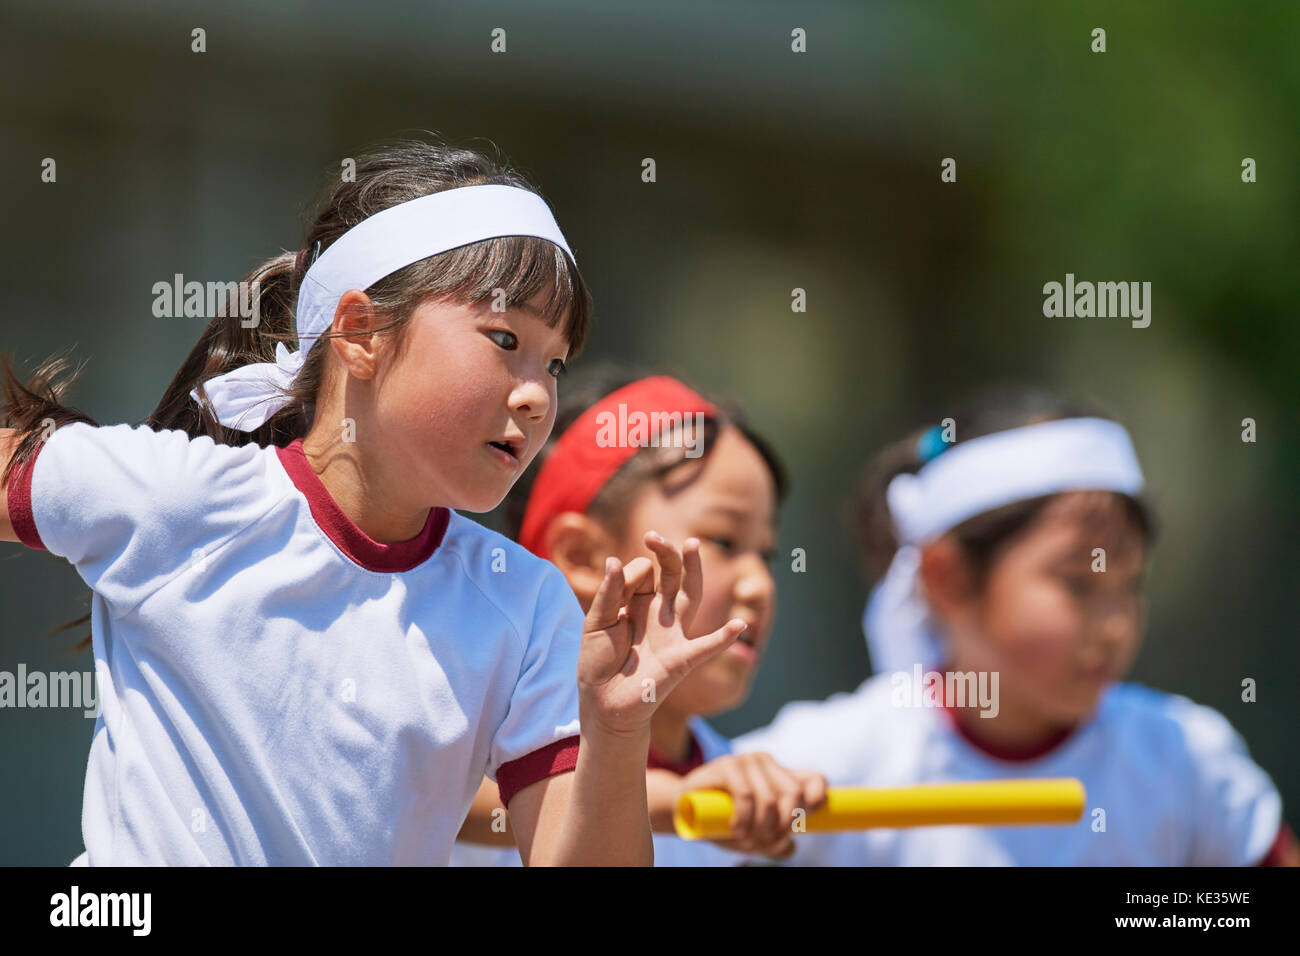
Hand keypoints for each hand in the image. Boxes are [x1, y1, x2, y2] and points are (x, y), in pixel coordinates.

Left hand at [578, 532, 745, 735]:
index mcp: (639, 603)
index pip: (643, 572)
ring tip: (692, 544)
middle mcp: (660, 614)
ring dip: (693, 571)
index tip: (613, 586)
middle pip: (672, 576)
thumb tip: (615, 559)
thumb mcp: (596, 623)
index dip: (627, 573)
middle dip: (666, 553)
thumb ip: (608, 593)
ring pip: (689, 597)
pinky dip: (724, 638)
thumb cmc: (599, 662)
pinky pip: (707, 648)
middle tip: (653, 536)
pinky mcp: (680, 660)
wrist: (603, 704)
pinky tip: (740, 625)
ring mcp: (672, 635)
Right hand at [676, 753, 827, 858]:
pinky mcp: (727, 765)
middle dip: (782, 826)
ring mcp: (747, 761)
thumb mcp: (754, 837)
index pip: (816, 781)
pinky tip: (737, 829)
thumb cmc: (723, 822)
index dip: (817, 802)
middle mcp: (768, 763)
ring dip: (760, 828)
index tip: (800, 825)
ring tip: (746, 840)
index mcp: (781, 776)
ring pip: (770, 798)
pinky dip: (744, 818)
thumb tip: (790, 846)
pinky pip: (746, 795)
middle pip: (794, 794)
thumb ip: (774, 844)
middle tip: (765, 842)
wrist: (685, 810)